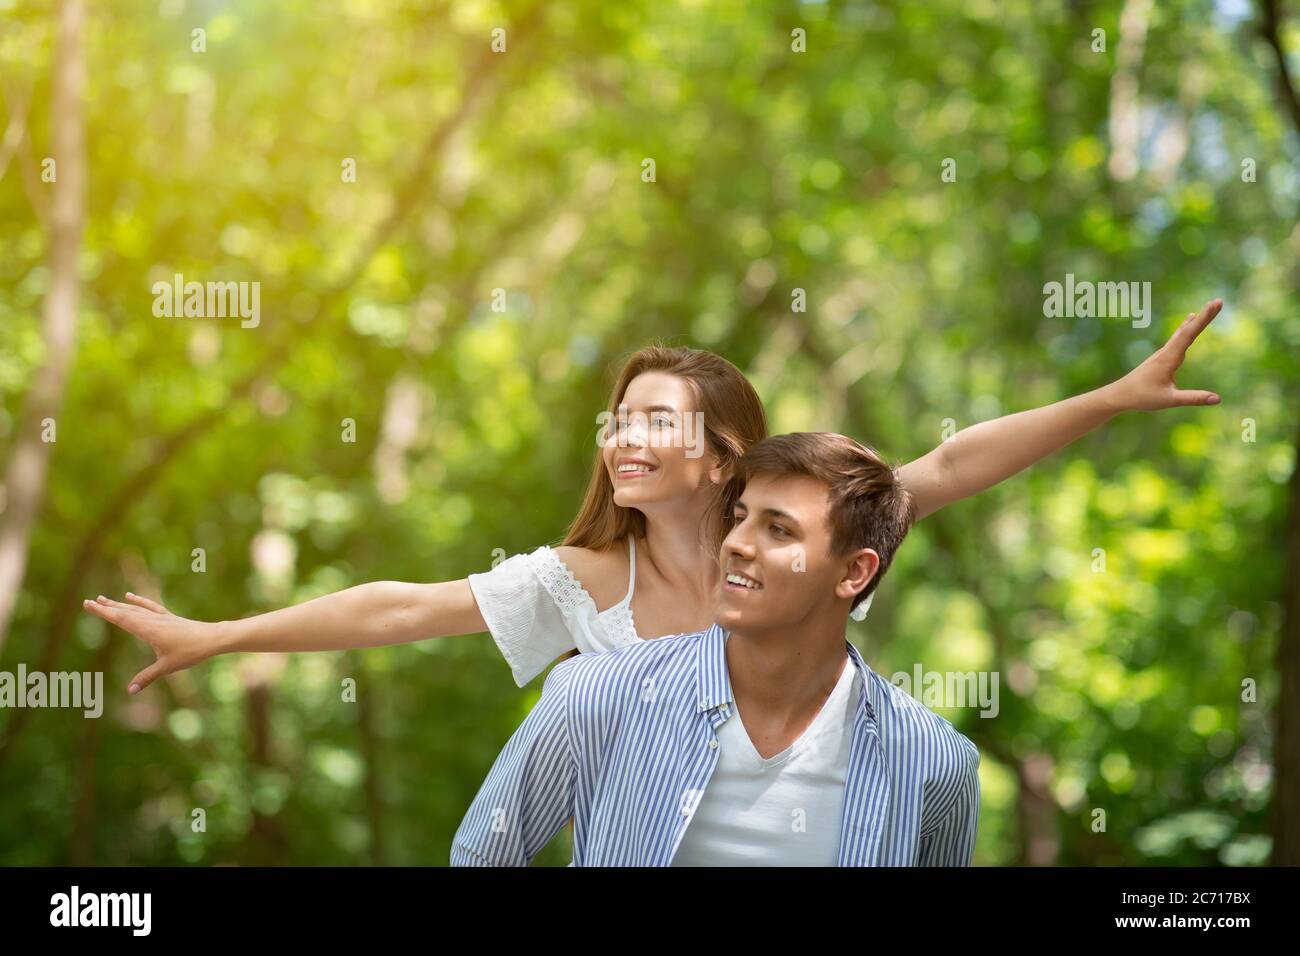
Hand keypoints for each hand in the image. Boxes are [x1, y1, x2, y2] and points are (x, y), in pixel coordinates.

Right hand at [81, 592, 219, 693]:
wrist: (212, 638)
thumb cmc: (190, 652)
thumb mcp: (167, 667)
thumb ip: (147, 677)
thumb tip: (130, 691)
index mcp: (148, 630)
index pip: (121, 619)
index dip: (104, 612)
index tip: (89, 605)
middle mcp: (152, 620)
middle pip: (125, 612)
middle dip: (106, 607)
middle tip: (88, 602)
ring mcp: (161, 617)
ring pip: (136, 609)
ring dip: (119, 604)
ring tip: (104, 599)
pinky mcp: (169, 617)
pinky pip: (150, 606)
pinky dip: (139, 601)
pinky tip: (130, 596)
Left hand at [1109, 299, 1222, 411]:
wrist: (1119, 395)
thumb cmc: (1142, 397)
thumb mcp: (1169, 400)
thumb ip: (1193, 398)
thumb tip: (1218, 399)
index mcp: (1168, 358)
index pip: (1189, 334)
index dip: (1203, 319)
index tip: (1215, 304)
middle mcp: (1166, 352)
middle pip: (1188, 330)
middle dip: (1204, 316)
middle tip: (1218, 301)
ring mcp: (1163, 353)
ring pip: (1182, 332)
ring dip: (1197, 320)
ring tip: (1208, 307)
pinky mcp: (1161, 356)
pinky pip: (1177, 337)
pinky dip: (1186, 328)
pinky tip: (1188, 321)